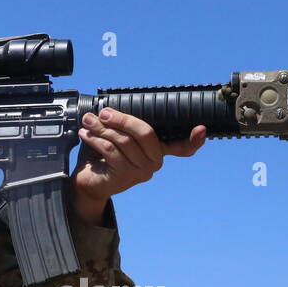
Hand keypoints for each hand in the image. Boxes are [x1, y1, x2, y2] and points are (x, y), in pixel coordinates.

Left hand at [71, 108, 205, 223]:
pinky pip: (111, 151)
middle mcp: (155, 162)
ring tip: (89, 121)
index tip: (202, 129)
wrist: (89, 182)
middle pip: (145, 133)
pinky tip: (86, 133)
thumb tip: (114, 104)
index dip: (193, 140)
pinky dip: (96, 139)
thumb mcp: (118, 136)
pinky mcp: (125, 177)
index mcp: (159, 150)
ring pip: (124, 141)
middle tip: (103, 112)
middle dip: (122, 118)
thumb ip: (125, 124)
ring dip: (103, 127)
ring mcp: (141, 172)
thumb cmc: (104, 155)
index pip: (183, 148)